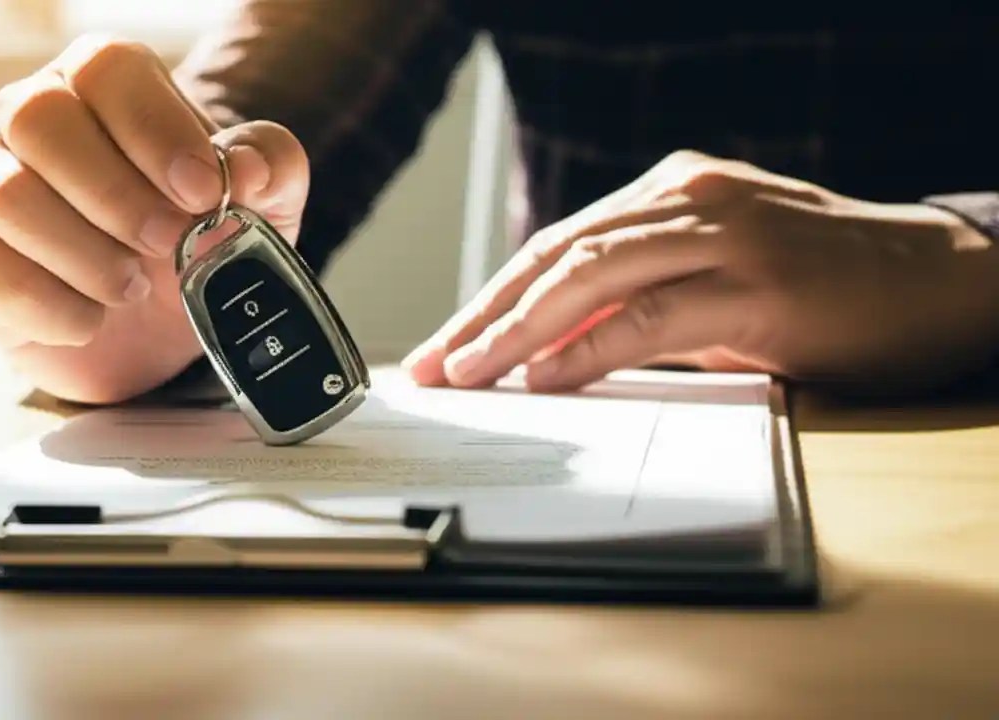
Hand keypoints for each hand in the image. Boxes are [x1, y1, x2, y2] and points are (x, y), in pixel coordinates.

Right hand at [0, 35, 308, 402]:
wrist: (162, 323)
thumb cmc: (199, 238)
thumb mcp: (262, 203)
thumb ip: (271, 167)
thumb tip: (247, 168)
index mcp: (104, 86)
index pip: (108, 69)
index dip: (155, 128)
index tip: (201, 190)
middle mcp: (34, 120)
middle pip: (39, 119)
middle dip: (115, 193)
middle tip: (167, 242)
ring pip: (5, 195)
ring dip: (82, 254)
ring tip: (132, 288)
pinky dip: (55, 308)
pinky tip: (94, 319)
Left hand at [404, 151, 998, 393]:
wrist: (938, 280)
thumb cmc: (822, 287)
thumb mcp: (713, 281)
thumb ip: (636, 301)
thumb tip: (548, 350)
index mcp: (669, 192)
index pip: (556, 245)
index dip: (490, 297)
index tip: (445, 344)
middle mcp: (686, 200)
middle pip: (554, 256)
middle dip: (483, 315)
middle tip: (432, 365)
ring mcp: (722, 234)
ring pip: (588, 278)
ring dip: (515, 332)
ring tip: (467, 375)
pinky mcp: (758, 284)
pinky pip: (650, 316)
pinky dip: (589, 348)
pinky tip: (544, 377)